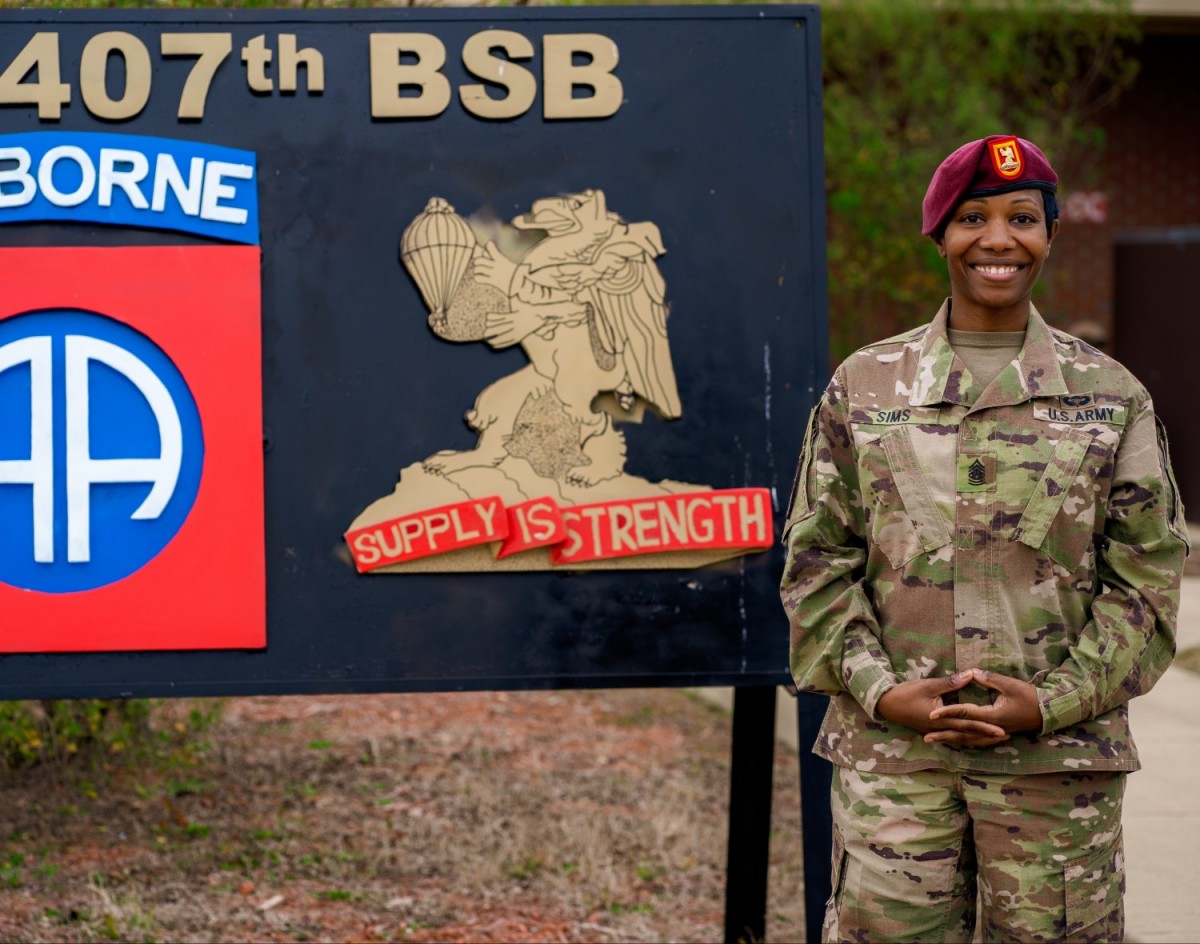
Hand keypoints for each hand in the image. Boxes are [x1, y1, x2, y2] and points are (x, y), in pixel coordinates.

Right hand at [877, 675, 1009, 747]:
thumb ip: (950, 682)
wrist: (886, 705)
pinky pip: (953, 737)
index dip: (986, 727)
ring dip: (978, 739)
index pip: (969, 724)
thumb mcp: (929, 685)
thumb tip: (970, 675)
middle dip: (987, 736)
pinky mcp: (932, 729)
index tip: (1002, 729)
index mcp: (942, 719)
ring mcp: (936, 731)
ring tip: (993, 739)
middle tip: (1006, 736)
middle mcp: (942, 729)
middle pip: (968, 734)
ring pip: (961, 738)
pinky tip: (971, 739)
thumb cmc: (906, 694)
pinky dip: (965, 738)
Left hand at [926, 669, 1041, 740]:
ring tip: (936, 741)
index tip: (931, 714)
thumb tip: (970, 672)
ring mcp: (995, 733)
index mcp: (992, 715)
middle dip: (944, 734)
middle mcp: (991, 728)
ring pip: (970, 739)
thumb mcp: (1009, 685)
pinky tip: (957, 742)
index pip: (964, 714)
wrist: (1049, 712)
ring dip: (952, 740)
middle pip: (963, 732)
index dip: (947, 713)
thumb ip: (988, 678)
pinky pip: (978, 740)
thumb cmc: (1030, 697)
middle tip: (925, 736)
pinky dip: (966, 741)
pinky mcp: (998, 734)